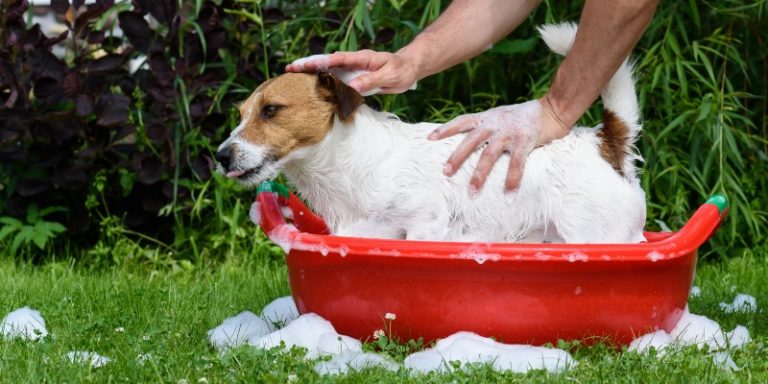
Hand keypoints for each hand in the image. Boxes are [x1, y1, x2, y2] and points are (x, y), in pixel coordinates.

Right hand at [286, 50, 418, 94]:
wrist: (409, 68)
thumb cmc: (401, 70)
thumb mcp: (390, 76)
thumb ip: (371, 80)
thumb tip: (352, 86)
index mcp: (361, 58)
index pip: (337, 59)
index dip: (320, 62)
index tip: (305, 65)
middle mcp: (354, 62)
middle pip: (327, 62)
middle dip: (308, 64)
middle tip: (289, 68)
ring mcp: (353, 69)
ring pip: (328, 70)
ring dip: (312, 72)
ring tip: (293, 75)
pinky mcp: (354, 77)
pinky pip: (336, 78)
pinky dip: (322, 80)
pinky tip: (311, 85)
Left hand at [428, 98, 569, 192]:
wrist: (552, 109)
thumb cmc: (524, 116)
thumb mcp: (500, 116)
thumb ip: (486, 126)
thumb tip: (470, 142)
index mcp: (487, 118)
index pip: (462, 121)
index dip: (445, 129)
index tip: (429, 138)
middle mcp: (495, 124)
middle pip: (471, 141)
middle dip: (457, 157)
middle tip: (445, 172)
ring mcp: (509, 133)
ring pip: (489, 155)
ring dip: (479, 174)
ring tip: (472, 192)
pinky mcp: (525, 142)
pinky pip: (516, 164)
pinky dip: (512, 180)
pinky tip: (508, 194)